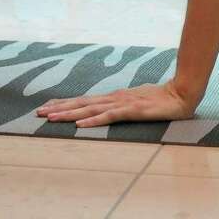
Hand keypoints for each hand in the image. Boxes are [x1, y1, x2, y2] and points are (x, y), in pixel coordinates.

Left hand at [35, 80, 197, 126]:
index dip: (65, 103)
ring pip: (90, 109)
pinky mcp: (132, 110)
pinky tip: (81, 124)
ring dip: (69, 113)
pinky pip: (109, 116)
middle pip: (81, 103)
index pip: (84, 100)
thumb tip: (107, 109)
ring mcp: (122, 103)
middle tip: (38, 113)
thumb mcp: (136, 103)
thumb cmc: (159, 99)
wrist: (181, 93)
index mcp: (113, 97)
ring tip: (51, 117)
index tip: (46, 106)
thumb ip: (121, 106)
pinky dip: (93, 120)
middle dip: (59, 108)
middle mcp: (113, 98)